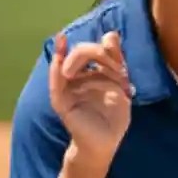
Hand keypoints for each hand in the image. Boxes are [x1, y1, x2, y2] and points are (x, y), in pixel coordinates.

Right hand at [48, 31, 132, 175]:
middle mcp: (78, 78)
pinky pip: (56, 85)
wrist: (106, 143)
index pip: (96, 51)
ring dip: (81, 58)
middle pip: (80, 53)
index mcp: (93, 73)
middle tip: (115, 67)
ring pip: (68, 64)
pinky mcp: (62, 103)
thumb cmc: (113, 117)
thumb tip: (110, 33)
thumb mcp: (121, 86)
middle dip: (97, 52)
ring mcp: (68, 89)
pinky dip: (56, 69)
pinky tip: (59, 57)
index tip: (121, 65)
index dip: (108, 51)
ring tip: (100, 66)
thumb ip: (116, 62)